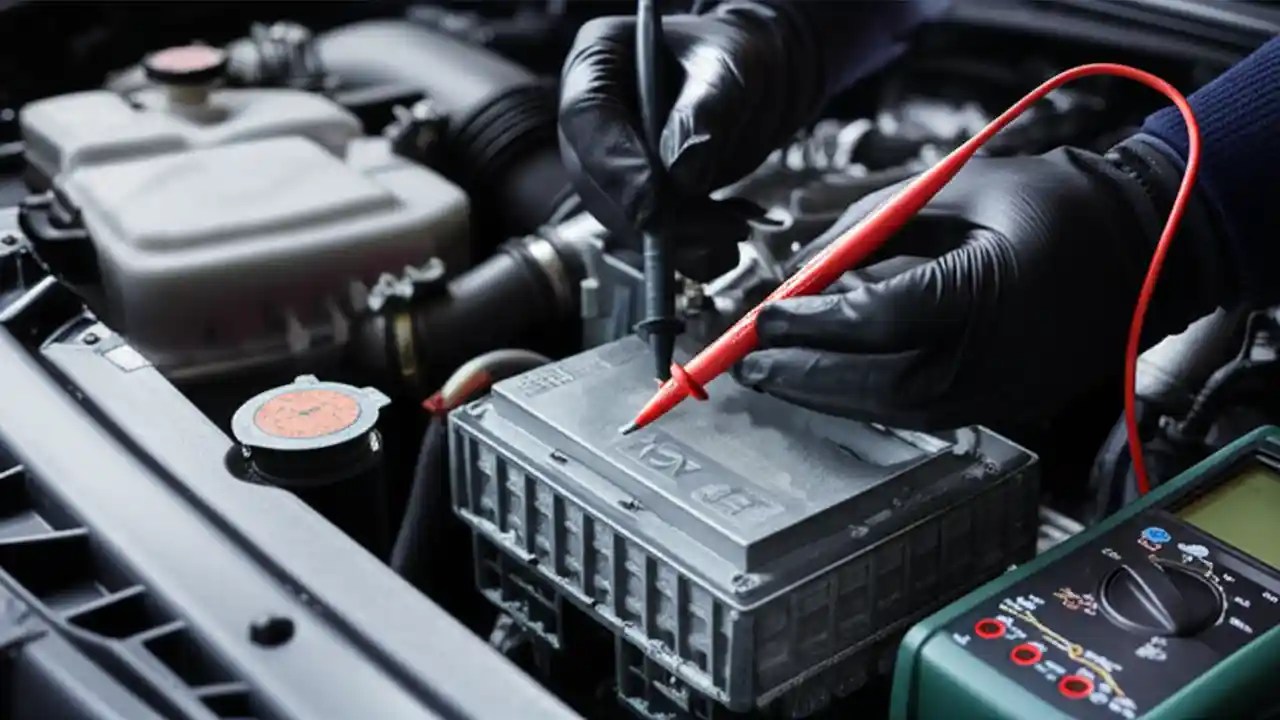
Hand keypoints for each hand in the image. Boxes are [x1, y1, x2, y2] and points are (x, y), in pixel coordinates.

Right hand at [558, 3, 824, 279]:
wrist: (758, 82)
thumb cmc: (736, 56)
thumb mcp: (728, 68)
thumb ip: (706, 112)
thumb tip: (683, 174)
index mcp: (596, 61)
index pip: (585, 119)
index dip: (615, 168)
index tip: (654, 204)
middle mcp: (591, 119)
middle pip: (597, 180)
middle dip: (653, 216)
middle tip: (713, 228)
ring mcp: (609, 163)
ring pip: (622, 218)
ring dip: (677, 239)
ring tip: (733, 228)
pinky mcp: (635, 199)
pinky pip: (649, 238)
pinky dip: (690, 249)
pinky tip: (727, 234)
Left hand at [734, 137, 1227, 429]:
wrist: (1145, 249)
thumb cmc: (1056, 205)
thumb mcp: (960, 186)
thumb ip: (876, 224)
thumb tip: (807, 260)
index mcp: (988, 292)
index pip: (881, 320)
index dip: (814, 324)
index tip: (764, 316)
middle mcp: (993, 356)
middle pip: (876, 383)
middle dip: (803, 376)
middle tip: (748, 363)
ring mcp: (999, 389)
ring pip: (892, 408)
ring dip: (824, 395)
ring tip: (770, 376)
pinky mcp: (999, 403)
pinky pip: (917, 410)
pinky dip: (863, 399)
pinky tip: (824, 383)